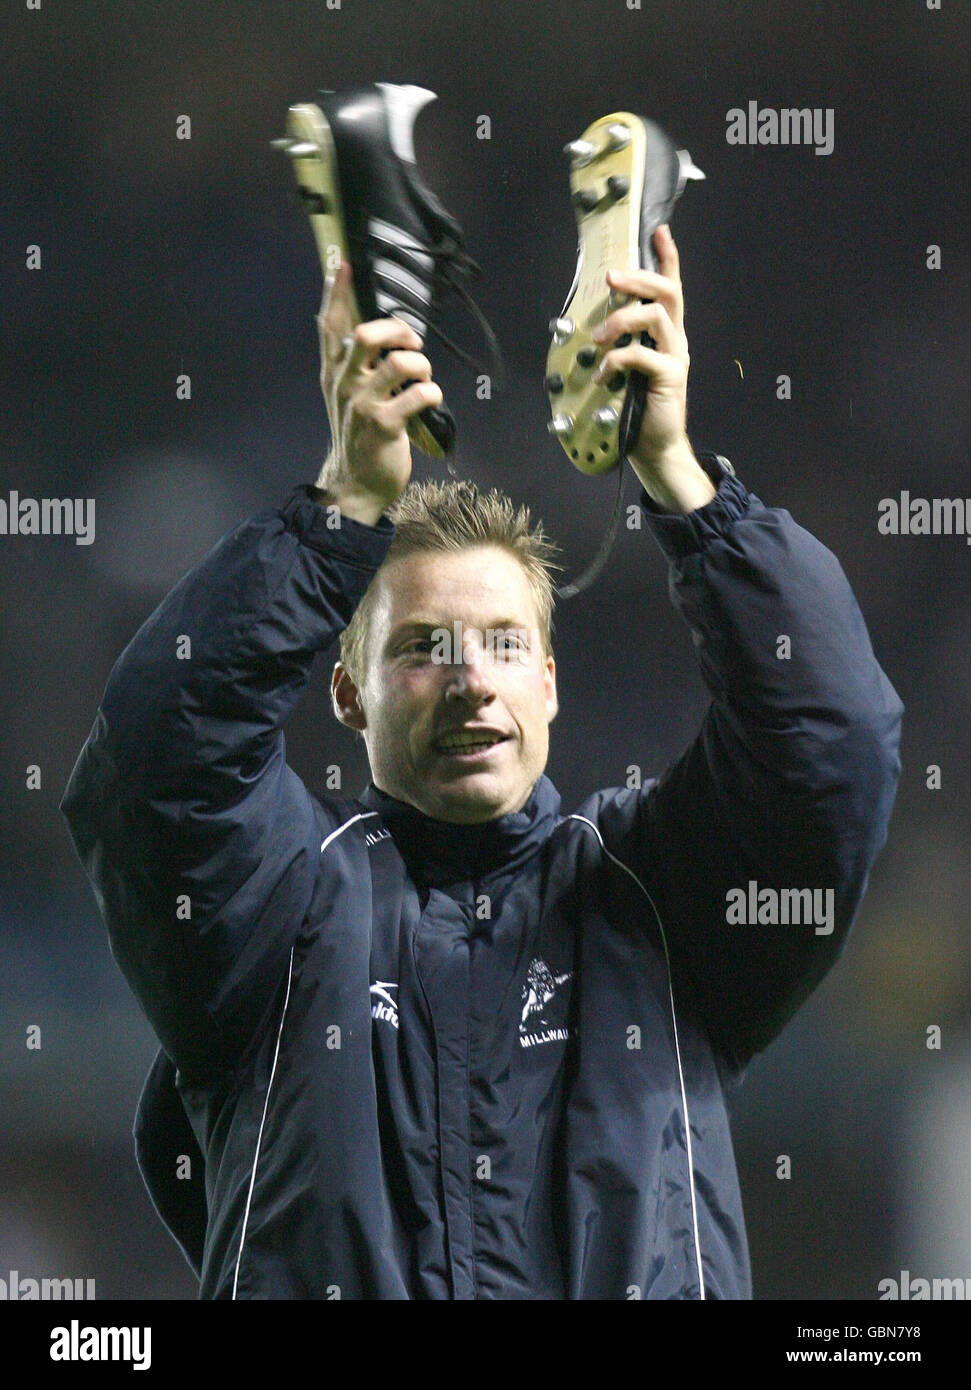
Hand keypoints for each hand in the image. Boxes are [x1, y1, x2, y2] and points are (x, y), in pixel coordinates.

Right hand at [314, 260, 443, 522]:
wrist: (356, 483)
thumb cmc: (359, 435)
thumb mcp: (347, 395)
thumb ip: (354, 364)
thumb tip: (376, 330)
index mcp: (334, 373)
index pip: (331, 326)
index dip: (337, 293)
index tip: (346, 265)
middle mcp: (344, 384)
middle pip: (367, 335)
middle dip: (398, 330)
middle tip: (412, 342)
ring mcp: (362, 405)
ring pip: (399, 362)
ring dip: (421, 365)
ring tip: (423, 378)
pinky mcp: (384, 425)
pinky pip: (418, 395)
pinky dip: (432, 393)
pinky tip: (430, 400)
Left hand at [593, 225, 713, 511]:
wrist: (654, 447)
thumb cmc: (637, 408)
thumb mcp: (627, 370)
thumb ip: (621, 345)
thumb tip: (592, 325)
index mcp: (667, 335)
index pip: (671, 288)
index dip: (668, 258)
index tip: (660, 230)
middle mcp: (675, 340)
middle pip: (667, 293)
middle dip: (639, 279)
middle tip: (611, 277)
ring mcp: (675, 357)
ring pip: (656, 317)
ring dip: (622, 320)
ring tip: (599, 337)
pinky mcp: (671, 377)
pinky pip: (642, 356)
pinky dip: (617, 361)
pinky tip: (603, 376)